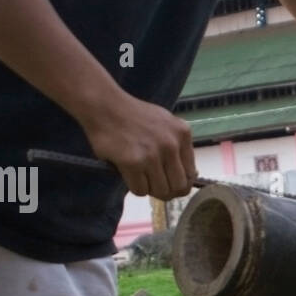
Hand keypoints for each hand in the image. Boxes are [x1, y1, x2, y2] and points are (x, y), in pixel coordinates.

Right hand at [79, 92, 196, 200]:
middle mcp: (171, 144)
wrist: (103, 105)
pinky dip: (134, 187)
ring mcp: (153, 154)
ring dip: (149, 189)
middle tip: (153, 185)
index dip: (180, 183)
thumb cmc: (132, 115)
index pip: (191, 174)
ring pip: (160, 191)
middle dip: (167, 191)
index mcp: (182, 134)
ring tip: (140, 176)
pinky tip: (128, 173)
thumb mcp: (165, 123)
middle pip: (178, 187)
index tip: (169, 182)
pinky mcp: (133, 162)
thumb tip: (190, 176)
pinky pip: (141, 190)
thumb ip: (177, 146)